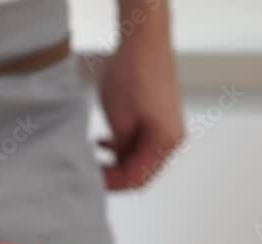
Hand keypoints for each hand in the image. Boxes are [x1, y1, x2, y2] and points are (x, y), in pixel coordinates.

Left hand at [97, 30, 183, 189]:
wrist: (143, 42)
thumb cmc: (133, 76)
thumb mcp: (119, 122)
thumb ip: (120, 151)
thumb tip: (117, 166)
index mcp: (166, 142)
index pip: (137, 178)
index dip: (111, 183)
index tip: (89, 181)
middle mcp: (173, 138)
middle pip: (141, 171)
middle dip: (114, 174)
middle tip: (89, 171)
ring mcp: (168, 128)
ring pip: (140, 158)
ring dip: (117, 160)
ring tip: (93, 155)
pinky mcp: (161, 118)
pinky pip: (142, 142)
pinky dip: (123, 146)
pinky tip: (104, 141)